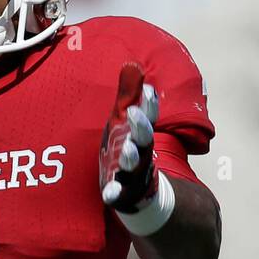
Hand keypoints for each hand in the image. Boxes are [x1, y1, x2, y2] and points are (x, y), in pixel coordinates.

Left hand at [100, 63, 158, 211]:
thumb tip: (132, 64)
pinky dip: (116, 193)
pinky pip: (120, 194)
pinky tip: (110, 193)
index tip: (148, 89)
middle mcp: (140, 152)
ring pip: (135, 166)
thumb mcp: (124, 121)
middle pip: (144, 139)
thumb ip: (128, 95)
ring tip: (127, 149)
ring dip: (131, 156)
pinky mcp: (122, 193)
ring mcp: (132, 174)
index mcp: (139, 134)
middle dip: (141, 126)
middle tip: (133, 112)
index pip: (147, 117)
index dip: (148, 104)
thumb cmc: (128, 146)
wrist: (138, 191)